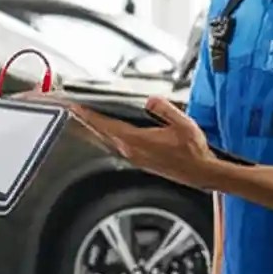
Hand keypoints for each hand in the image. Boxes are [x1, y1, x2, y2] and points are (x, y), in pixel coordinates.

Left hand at [69, 97, 218, 188]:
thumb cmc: (194, 152)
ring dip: (94, 128)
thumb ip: (164, 109)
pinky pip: (116, 145)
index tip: (72, 106)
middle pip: (101, 132)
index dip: (87, 114)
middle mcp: (131, 151)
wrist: (202, 172)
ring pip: (107, 139)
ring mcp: (135, 157)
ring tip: (84, 117)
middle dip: (84, 119)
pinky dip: (107, 135)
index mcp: (137, 141)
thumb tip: (151, 100)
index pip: (105, 124)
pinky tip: (107, 131)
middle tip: (70, 108)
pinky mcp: (140, 160)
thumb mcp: (183, 124)